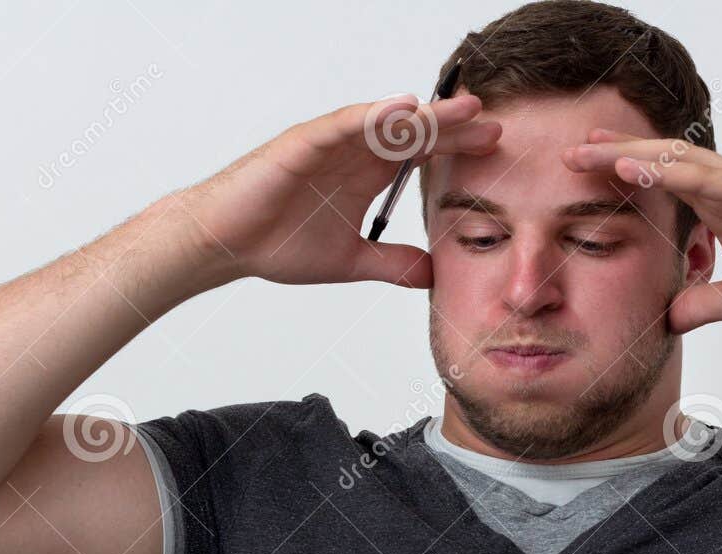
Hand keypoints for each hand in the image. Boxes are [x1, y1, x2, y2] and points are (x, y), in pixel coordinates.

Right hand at [174, 94, 501, 289]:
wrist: (225, 245)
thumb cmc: (276, 242)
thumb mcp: (351, 260)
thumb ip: (392, 264)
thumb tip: (432, 275)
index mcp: (366, 174)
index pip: (421, 153)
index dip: (457, 147)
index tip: (495, 147)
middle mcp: (351, 152)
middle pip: (411, 131)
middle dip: (452, 126)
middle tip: (492, 121)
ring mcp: (328, 144)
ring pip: (383, 122)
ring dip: (422, 116)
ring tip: (459, 109)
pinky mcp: (301, 144)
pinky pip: (342, 125)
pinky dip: (371, 116)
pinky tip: (402, 110)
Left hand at [562, 129, 721, 334]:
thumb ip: (702, 304)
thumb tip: (667, 320)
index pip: (664, 182)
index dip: (625, 174)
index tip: (585, 172)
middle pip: (662, 162)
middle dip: (616, 155)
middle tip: (571, 150)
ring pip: (677, 161)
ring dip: (632, 155)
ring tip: (589, 151)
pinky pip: (707, 179)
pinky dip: (668, 172)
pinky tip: (635, 168)